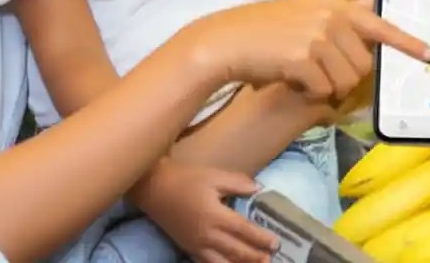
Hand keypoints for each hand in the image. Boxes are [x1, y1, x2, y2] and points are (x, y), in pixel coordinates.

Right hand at [133, 158, 276, 262]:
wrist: (154, 189)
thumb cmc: (186, 179)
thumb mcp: (213, 175)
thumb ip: (237, 183)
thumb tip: (258, 188)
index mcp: (216, 215)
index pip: (244, 231)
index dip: (261, 238)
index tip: (275, 243)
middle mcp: (208, 234)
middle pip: (237, 250)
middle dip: (255, 256)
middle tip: (271, 258)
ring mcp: (197, 244)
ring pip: (224, 262)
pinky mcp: (189, 248)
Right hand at [184, 0, 429, 102]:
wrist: (225, 41)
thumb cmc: (261, 33)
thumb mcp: (303, 15)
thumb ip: (337, 17)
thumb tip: (371, 5)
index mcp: (332, 4)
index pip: (380, 24)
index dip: (408, 44)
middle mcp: (330, 16)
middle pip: (363, 64)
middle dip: (344, 77)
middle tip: (316, 72)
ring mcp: (317, 35)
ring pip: (346, 81)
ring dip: (326, 87)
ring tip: (300, 73)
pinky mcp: (304, 56)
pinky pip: (323, 90)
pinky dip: (309, 92)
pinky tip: (289, 78)